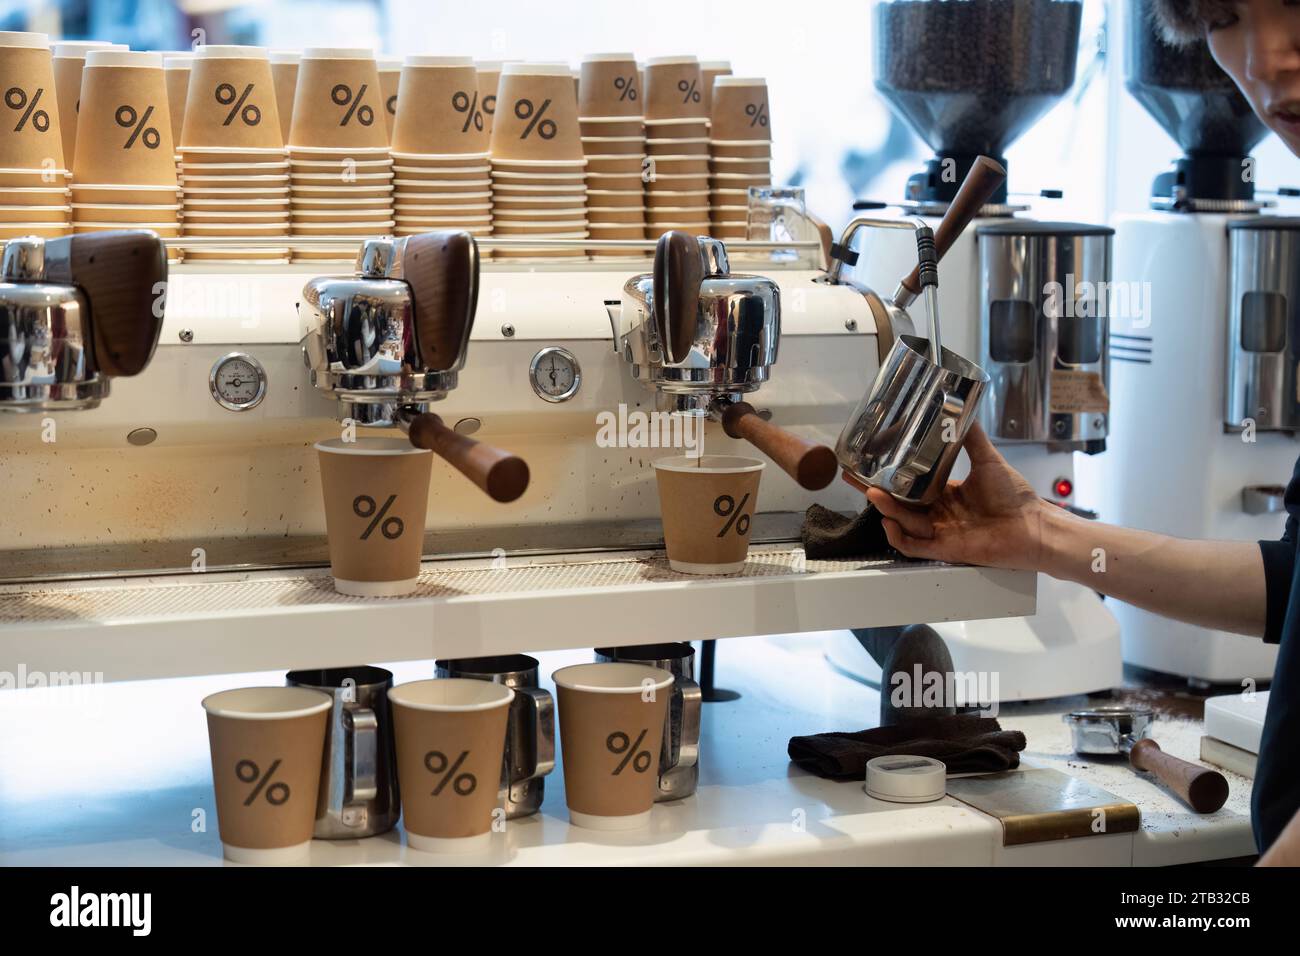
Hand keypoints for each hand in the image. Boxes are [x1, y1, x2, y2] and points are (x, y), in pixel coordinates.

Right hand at [843, 423, 1051, 570]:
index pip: (911, 487)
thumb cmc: (1015, 497)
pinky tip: (890, 523)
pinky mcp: (946, 550)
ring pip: (905, 523)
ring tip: (875, 493)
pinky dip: (900, 538)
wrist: (1033, 524)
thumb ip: (972, 439)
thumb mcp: (988, 460)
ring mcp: (942, 532)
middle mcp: (940, 514)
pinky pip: (915, 547)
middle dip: (879, 493)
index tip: (871, 466)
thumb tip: (963, 412)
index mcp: (946, 494)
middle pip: (901, 505)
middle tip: (859, 479)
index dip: (890, 478)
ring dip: (888, 510)